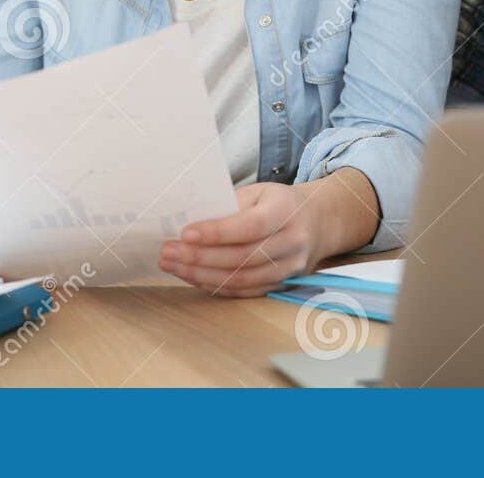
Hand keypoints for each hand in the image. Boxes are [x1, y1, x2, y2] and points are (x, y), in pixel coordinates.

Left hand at [157, 182, 321, 297]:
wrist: (316, 222)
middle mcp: (292, 241)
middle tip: (167, 252)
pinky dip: (216, 286)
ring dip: (202, 275)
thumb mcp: (258, 192)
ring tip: (173, 265)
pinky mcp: (282, 284)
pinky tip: (193, 276)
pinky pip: (245, 291)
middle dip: (200, 257)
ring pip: (242, 279)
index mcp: (286, 210)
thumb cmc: (277, 203)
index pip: (250, 225)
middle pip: (242, 257)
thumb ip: (228, 205)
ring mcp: (290, 267)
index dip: (217, 232)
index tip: (185, 233)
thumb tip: (189, 220)